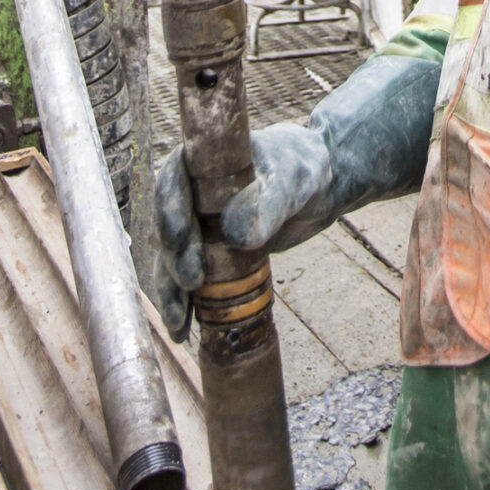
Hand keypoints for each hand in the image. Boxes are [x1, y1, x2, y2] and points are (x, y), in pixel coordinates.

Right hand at [154, 124, 333, 338]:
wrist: (321, 188)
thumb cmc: (304, 169)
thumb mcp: (293, 180)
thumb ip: (267, 203)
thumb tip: (233, 234)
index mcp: (206, 160)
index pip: (173, 177)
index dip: (168, 206)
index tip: (177, 237)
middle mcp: (194, 191)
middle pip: (169, 223)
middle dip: (173, 255)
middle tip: (191, 281)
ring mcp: (199, 223)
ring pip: (173, 256)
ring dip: (171, 289)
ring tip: (178, 323)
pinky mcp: (210, 251)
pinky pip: (189, 276)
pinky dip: (184, 302)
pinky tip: (183, 329)